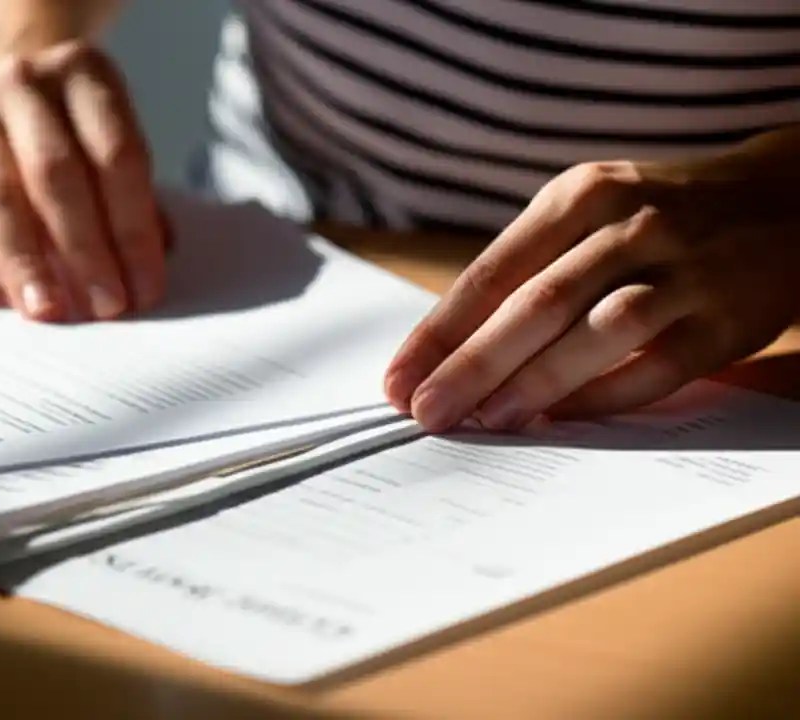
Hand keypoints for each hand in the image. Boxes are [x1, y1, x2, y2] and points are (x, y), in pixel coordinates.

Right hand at [0, 41, 166, 321]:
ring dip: (24, 261)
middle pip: (57, 175)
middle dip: (86, 250)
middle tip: (105, 306)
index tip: (144, 288)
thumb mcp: (106, 140)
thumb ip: (134, 196)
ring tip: (46, 310)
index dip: (134, 229)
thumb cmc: (64, 131)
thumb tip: (158, 256)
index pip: (117, 156)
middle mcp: (22, 81)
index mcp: (83, 73)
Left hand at [385, 140, 799, 432]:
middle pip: (536, 303)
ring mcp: (684, 270)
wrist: (787, 199)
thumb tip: (446, 349)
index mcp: (580, 196)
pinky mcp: (725, 319)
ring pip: (596, 332)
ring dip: (534, 383)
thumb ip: (527, 270)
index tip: (397, 378)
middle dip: (471, 365)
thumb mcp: (590, 213)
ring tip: (484, 422)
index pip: (492, 271)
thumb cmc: (656, 218)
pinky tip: (559, 421)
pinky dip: (603, 396)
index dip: (440, 332)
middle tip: (425, 411)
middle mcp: (630, 225)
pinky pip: (657, 367)